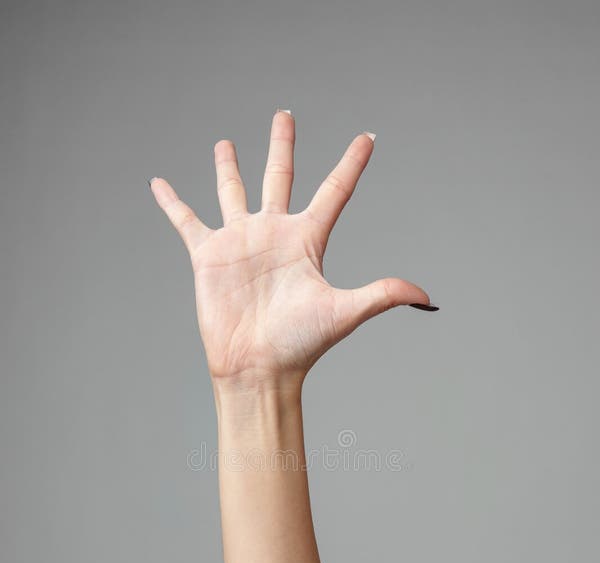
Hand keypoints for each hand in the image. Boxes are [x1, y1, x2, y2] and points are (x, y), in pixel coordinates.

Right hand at [150, 110, 433, 389]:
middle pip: (280, 176)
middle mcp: (274, 234)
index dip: (352, 163)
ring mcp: (240, 241)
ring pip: (232, 190)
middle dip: (283, 145)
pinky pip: (186, 220)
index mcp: (307, 240)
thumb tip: (425, 296)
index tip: (368, 137)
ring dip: (228, 166)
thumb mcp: (344, 313)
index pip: (335, 192)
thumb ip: (382, 295)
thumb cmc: (300, 344)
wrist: (257, 367)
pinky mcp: (208, 254)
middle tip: (285, 115)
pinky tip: (160, 183)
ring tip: (226, 142)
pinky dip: (172, 202)